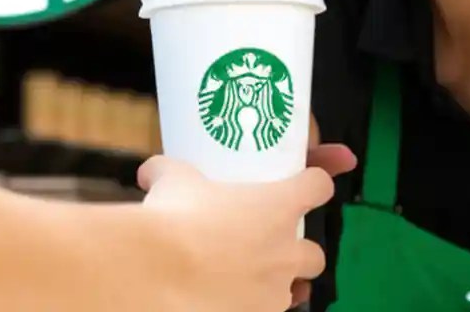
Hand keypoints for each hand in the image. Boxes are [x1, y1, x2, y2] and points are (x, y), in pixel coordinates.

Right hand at [138, 148, 354, 311]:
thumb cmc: (171, 218)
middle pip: (315, 255)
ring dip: (274, 286)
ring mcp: (274, 293)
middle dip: (298, 254)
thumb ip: (168, 171)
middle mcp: (286, 251)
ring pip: (290, 292)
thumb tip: (149, 171)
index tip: (305, 186)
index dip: (315, 185)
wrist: (153, 273)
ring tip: (242, 284)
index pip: (319, 186)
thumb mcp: (172, 181)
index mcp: (279, 207)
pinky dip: (248, 309)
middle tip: (267, 250)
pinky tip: (224, 303)